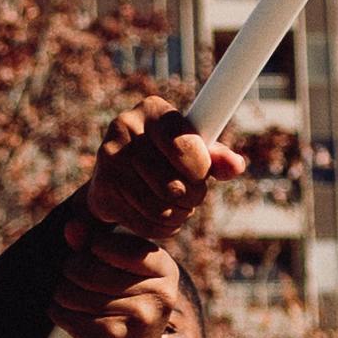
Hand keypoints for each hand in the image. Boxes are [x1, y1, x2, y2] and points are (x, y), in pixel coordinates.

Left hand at [52, 241, 199, 337]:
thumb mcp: (123, 279)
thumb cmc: (126, 317)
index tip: (95, 260)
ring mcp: (133, 320)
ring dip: (62, 296)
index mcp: (165, 273)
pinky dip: (58, 314)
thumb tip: (71, 228)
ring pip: (69, 289)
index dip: (92, 249)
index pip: (111, 243)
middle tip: (77, 285)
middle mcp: (156, 295)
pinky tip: (70, 321)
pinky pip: (62, 312)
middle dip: (70, 274)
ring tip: (73, 304)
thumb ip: (96, 246)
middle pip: (85, 266)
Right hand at [59, 93, 228, 298]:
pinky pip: (145, 223)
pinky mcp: (101, 191)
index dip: (201, 170)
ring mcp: (108, 159)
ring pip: (161, 208)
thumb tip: (236, 166)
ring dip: (179, 216)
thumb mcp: (193, 152)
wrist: (117, 177)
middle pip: (175, 184)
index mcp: (153, 110)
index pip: (187, 147)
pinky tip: (161, 218)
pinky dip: (161, 228)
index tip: (200, 175)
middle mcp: (125, 127)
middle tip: (191, 197)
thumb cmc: (165, 158)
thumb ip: (217, 157)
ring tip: (178, 208)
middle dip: (193, 198)